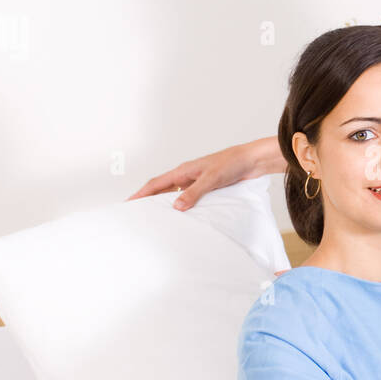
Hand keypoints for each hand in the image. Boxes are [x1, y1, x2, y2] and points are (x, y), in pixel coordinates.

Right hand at [126, 138, 280, 210]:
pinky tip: (183, 216)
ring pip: (175, 195)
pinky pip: (189, 198)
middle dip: (148, 201)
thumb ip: (194, 192)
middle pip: (162, 190)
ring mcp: (196, 182)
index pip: (156, 184)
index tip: (128, 203)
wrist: (252, 161)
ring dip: (166, 205)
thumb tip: (176, 206)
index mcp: (184, 170)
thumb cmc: (232, 163)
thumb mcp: (211, 179)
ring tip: (156, 219)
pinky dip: (183, 206)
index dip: (141, 194)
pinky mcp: (207, 188)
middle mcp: (187, 176)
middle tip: (137, 215)